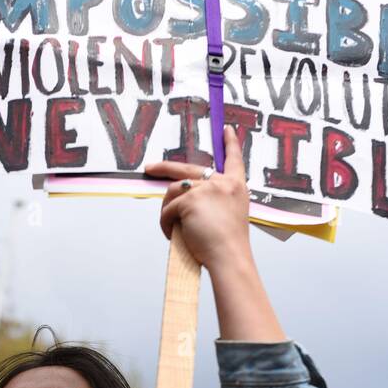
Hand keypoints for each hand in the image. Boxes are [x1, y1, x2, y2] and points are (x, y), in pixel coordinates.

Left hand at [145, 124, 251, 269]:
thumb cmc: (228, 246)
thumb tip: (186, 199)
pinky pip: (168, 209)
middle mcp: (223, 183)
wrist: (229, 257)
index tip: (226, 130)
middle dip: (165, 167)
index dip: (230, 144)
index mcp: (236, 187)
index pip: (234, 160)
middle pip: (188, 168)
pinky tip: (172, 234)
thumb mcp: (229, 216)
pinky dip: (166, 222)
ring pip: (174, 191)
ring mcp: (206, 189)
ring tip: (171, 227)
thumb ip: (214, 203)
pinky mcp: (190, 200)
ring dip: (167, 210)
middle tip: (150, 167)